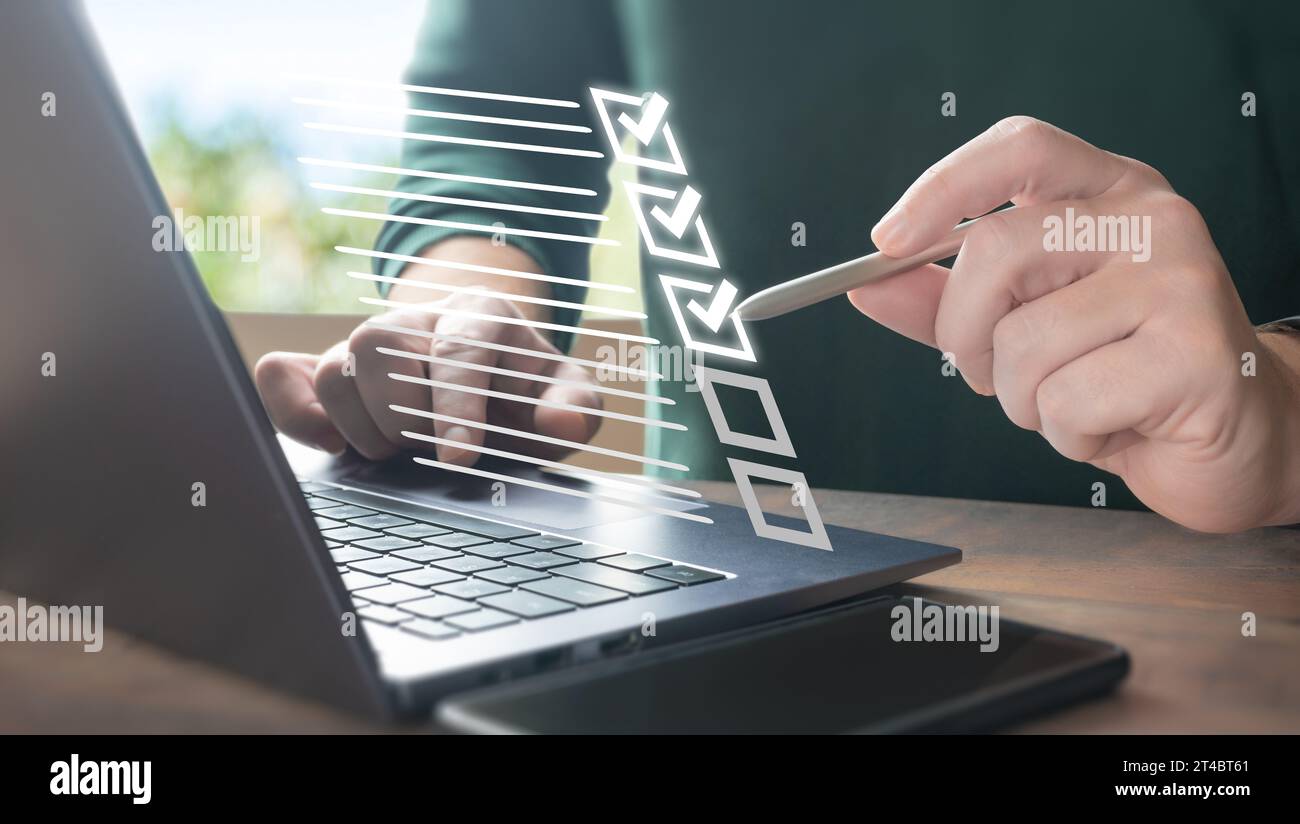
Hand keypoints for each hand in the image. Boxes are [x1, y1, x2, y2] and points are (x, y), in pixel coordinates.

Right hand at [254, 240, 601, 465]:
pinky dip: (294, 412)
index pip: (456, 348)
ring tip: (400, 448)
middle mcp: (416, 320)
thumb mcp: (566, 398)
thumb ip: (576, 408)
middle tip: (432, 448)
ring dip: (363, 424)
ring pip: (333, 365)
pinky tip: (331, 442)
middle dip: (404, 414)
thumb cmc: (526, 395)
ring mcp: (366, 342)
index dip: (454, 406)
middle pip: (377, 345)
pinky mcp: (326, 370)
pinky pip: (283, 375)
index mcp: (479, 316)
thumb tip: (561, 424)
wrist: (486, 382)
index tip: (459, 456)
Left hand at [850, 116, 1299, 531]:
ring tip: (1074, 403)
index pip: (1019, 146)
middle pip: (996, 251)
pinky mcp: (1197, 354)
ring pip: (1023, 342)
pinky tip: (1113, 427)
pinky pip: (1067, 401)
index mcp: (1107, 193)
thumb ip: (945, 303)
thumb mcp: (1018, 327)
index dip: (942, 187)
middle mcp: (1152, 218)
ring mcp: (1181, 280)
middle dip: (962, 333)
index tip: (886, 243)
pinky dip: (1067, 435)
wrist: (1225, 441)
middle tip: (987, 371)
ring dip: (1021, 400)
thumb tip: (867, 283)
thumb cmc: (1115, 376)